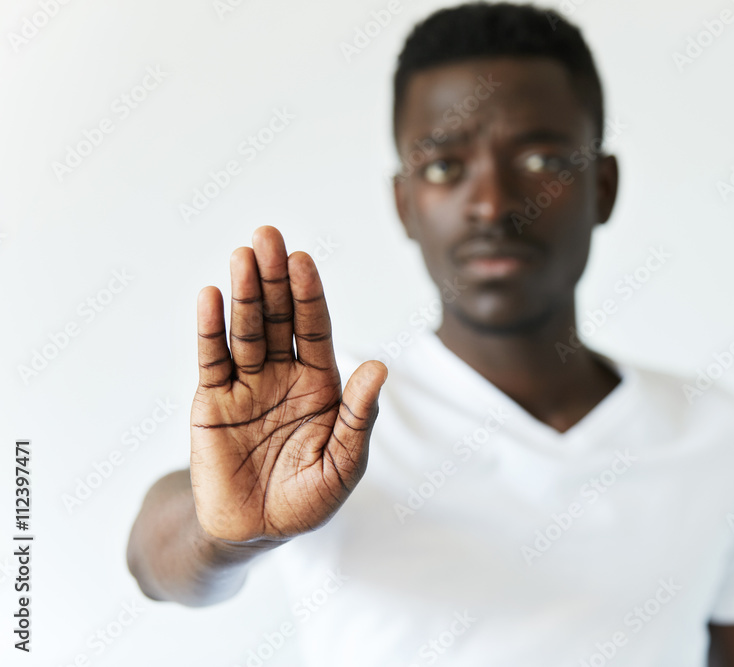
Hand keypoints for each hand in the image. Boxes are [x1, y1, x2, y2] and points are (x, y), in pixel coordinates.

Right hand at [189, 226, 385, 544]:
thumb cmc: (310, 498)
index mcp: (321, 384)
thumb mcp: (345, 462)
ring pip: (246, 329)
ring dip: (245, 293)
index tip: (303, 260)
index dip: (309, 295)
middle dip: (275, 278)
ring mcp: (246, 384)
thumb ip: (360, 415)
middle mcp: (283, 374)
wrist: (257, 531)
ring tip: (243, 255)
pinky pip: (212, 359)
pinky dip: (210, 329)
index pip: (315, 329)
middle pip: (280, 318)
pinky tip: (210, 296)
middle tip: (268, 236)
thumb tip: (379, 366)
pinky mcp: (213, 400)